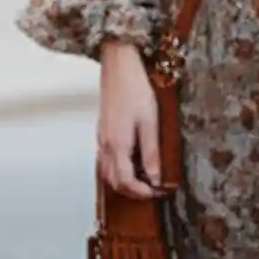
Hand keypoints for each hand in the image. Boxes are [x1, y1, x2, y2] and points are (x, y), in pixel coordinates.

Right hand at [97, 41, 161, 198]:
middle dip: (132, 191)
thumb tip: (155, 178)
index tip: (158, 192)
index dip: (142, 192)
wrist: (118, 66)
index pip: (125, 182)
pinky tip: (132, 162)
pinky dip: (118, 169)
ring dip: (124, 182)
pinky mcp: (102, 131)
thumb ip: (151, 153)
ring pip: (107, 172)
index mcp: (117, 145)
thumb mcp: (150, 122)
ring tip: (144, 179)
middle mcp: (105, 145)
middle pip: (114, 181)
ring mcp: (101, 138)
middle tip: (153, 189)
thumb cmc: (136, 90)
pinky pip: (105, 160)